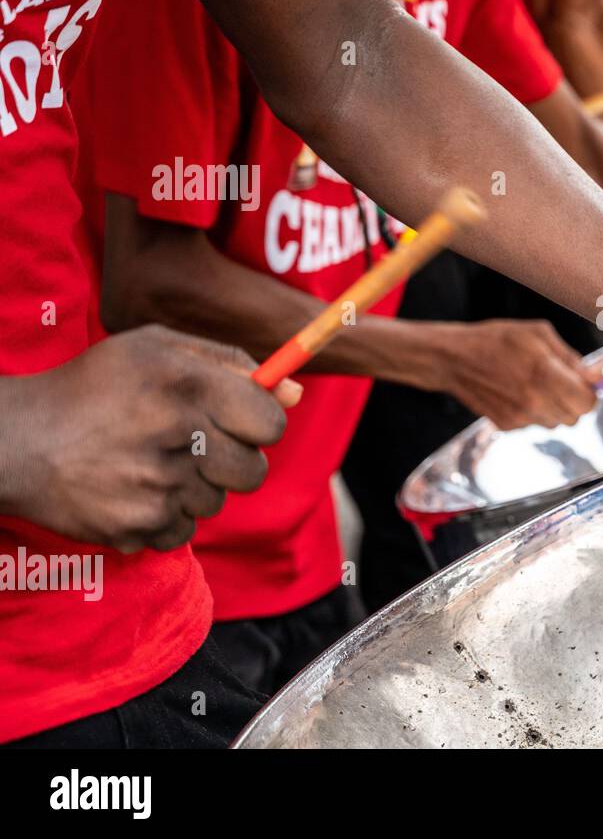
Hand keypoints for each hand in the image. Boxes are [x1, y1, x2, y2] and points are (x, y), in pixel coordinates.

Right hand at [3, 325, 294, 552]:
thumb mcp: (157, 349)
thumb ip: (232, 364)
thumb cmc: (96, 386)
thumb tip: (296, 391)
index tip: (238, 421)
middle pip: (253, 472)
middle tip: (191, 444)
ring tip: (150, 462)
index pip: (271, 423)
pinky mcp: (138, 526)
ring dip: (195, 487)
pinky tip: (132, 489)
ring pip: (217, 502)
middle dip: (230, 460)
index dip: (258, 423)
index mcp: (188, 385)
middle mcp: (177, 436)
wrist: (16, 439)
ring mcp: (158, 487)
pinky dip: (165, 516)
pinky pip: (184, 531)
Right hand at [417, 320, 600, 429]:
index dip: (591, 394)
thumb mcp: (538, 334)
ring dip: (555, 407)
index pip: (587, 402)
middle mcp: (533, 400)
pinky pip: (535, 424)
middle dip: (575, 401)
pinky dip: (534, 411)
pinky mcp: (507, 426)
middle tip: (563, 382)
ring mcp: (519, 417)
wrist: (455, 359)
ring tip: (536, 384)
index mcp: (544, 373)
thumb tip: (600, 375)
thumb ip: (571, 358)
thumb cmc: (498, 339)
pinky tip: (518, 392)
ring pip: (556, 423)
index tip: (586, 384)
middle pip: (575, 417)